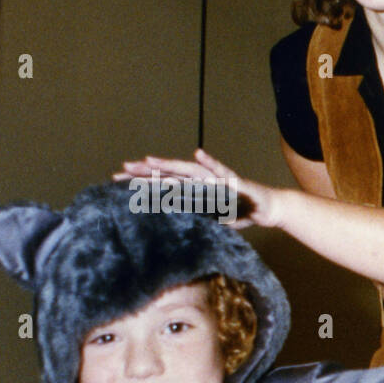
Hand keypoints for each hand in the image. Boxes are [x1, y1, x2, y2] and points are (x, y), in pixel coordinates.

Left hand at [114, 149, 289, 228]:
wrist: (266, 208)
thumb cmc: (239, 212)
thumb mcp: (211, 220)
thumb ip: (193, 218)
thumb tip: (168, 228)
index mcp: (193, 189)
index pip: (163, 184)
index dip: (141, 182)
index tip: (117, 181)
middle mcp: (201, 180)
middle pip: (169, 174)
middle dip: (146, 172)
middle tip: (122, 170)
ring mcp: (216, 179)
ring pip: (188, 171)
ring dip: (170, 165)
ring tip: (149, 161)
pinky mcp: (234, 181)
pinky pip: (221, 171)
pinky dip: (211, 163)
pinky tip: (199, 154)